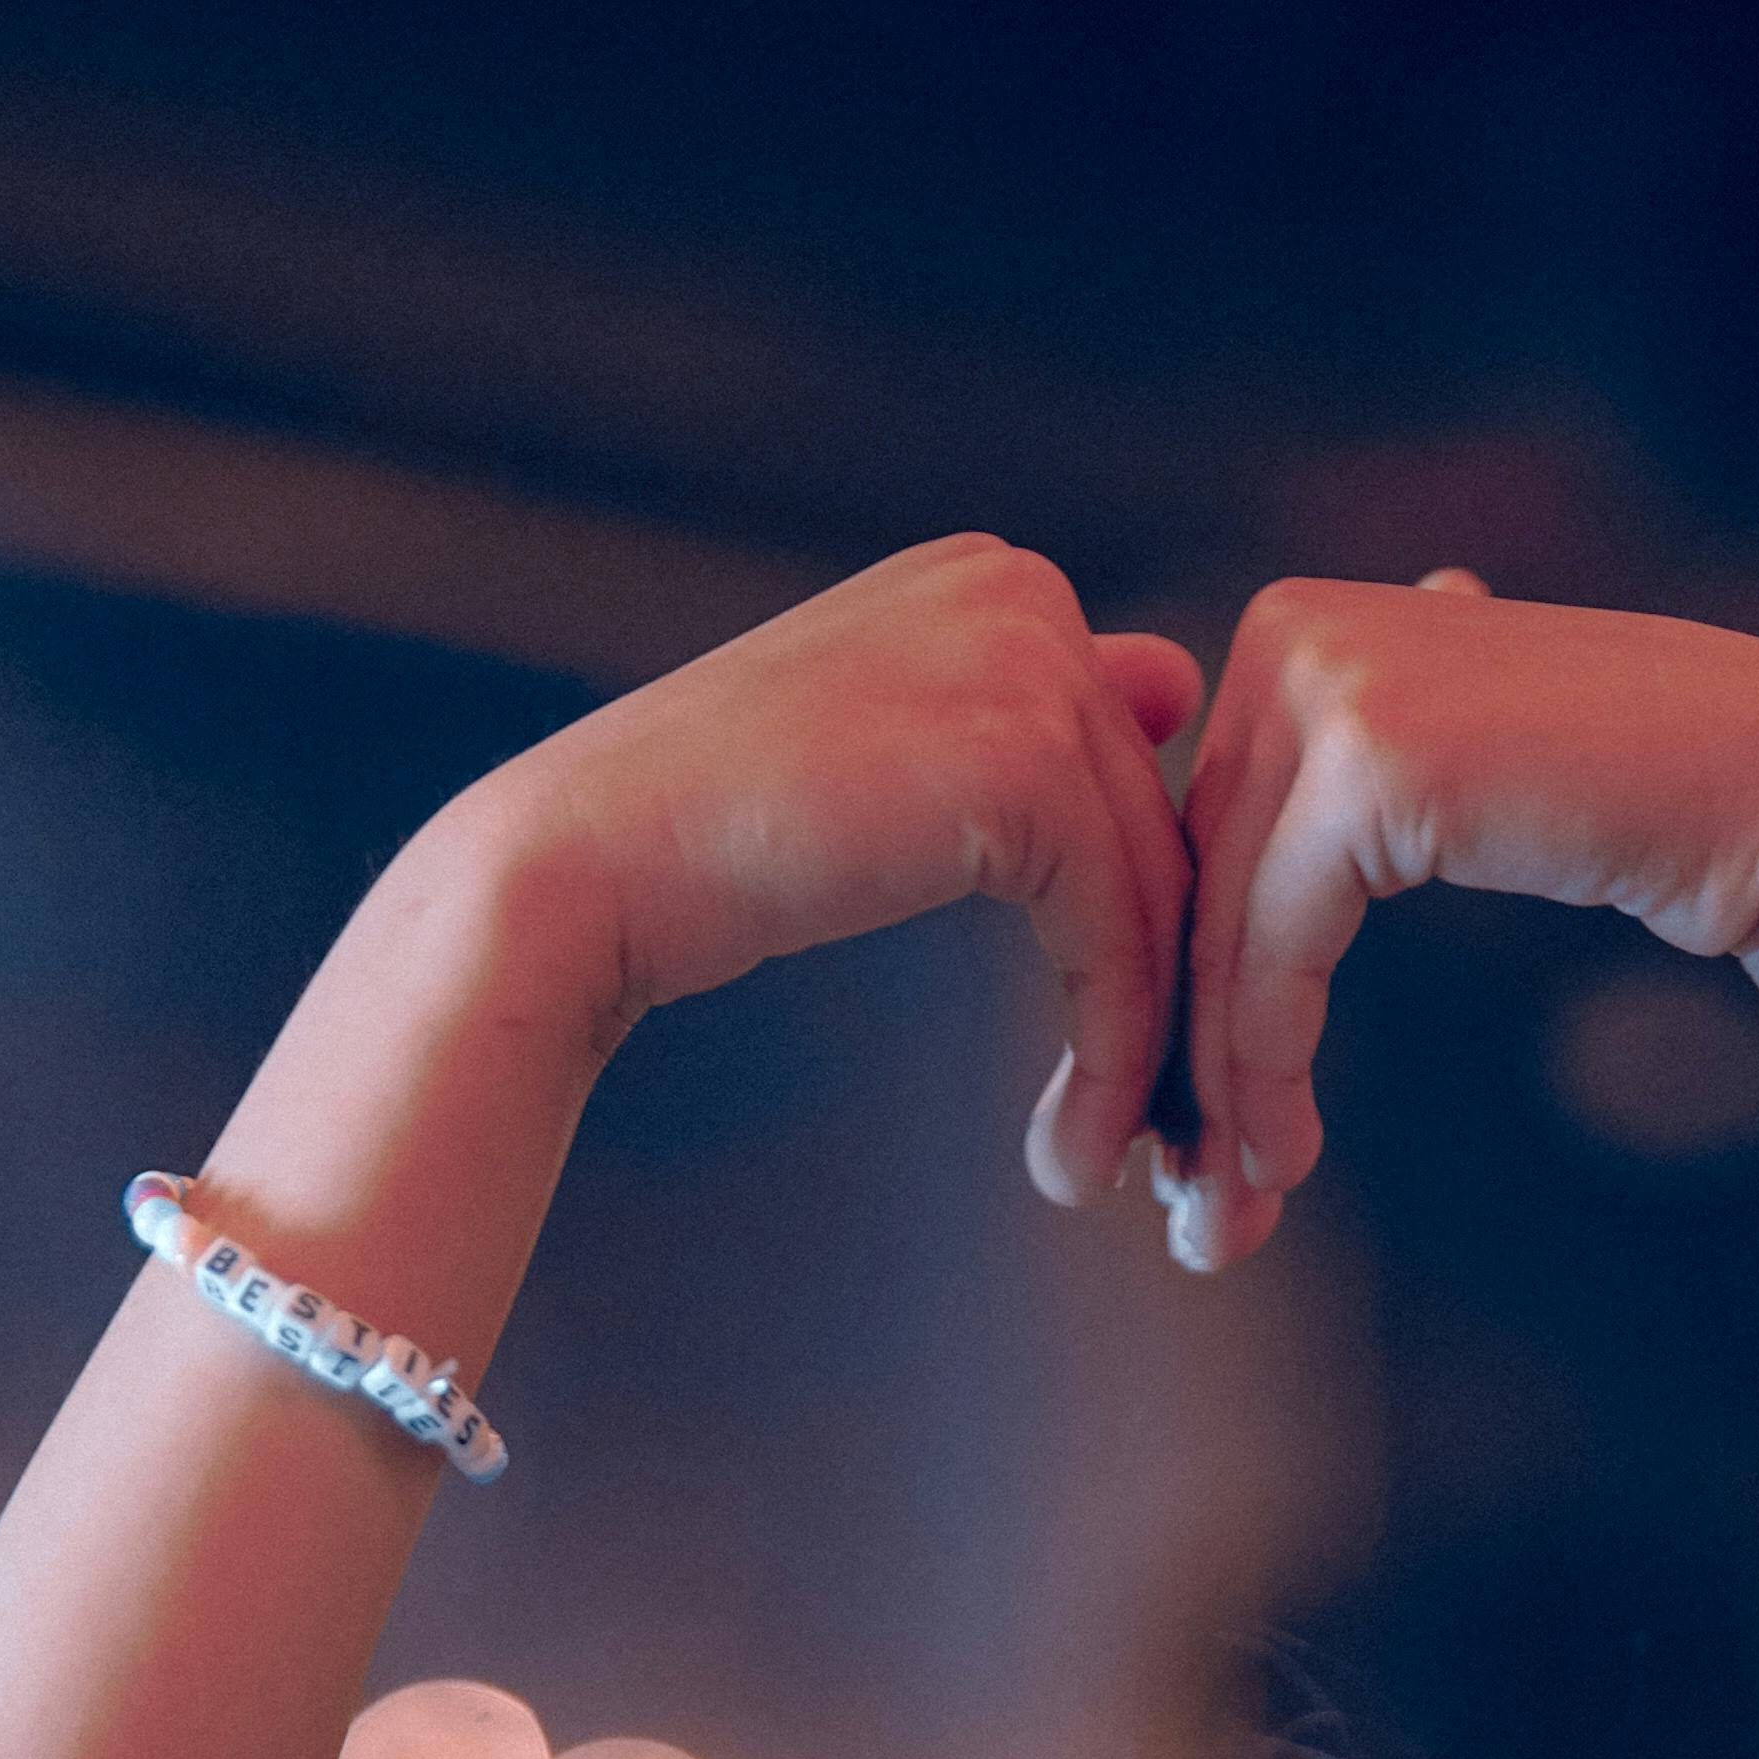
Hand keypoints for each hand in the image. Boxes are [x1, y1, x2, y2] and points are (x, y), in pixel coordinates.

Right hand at [473, 535, 1201, 1207]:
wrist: (588, 867)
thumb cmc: (714, 843)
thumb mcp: (893, 758)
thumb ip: (1028, 729)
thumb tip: (1171, 685)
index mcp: (995, 583)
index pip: (1128, 772)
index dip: (1141, 928)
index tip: (1122, 1063)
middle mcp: (1024, 593)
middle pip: (1153, 836)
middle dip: (1160, 1003)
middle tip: (1147, 1144)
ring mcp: (1030, 665)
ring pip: (1151, 899)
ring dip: (1140, 1060)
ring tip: (1099, 1174)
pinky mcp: (1027, 764)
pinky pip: (1119, 936)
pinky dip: (1111, 1060)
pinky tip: (1071, 1157)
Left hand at [1159, 574, 1758, 1265]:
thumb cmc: (1650, 809)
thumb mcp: (1467, 791)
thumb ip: (1379, 784)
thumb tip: (1327, 820)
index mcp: (1299, 626)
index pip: (1201, 846)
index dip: (1186, 1003)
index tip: (1189, 1145)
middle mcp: (1290, 629)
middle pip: (1193, 894)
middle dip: (1186, 1069)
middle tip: (1187, 1221)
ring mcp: (1327, 681)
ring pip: (1220, 931)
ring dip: (1218, 1097)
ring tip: (1226, 1223)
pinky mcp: (1369, 759)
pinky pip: (1274, 942)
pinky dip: (1266, 1063)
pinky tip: (1285, 1158)